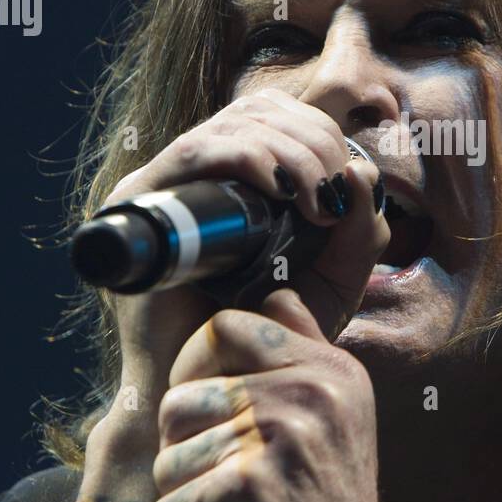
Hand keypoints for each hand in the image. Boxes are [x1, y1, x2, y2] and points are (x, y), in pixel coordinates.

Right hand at [64, 88, 387, 501]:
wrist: (217, 391)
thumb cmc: (271, 337)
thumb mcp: (337, 278)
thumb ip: (361, 229)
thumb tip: (362, 168)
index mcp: (235, 180)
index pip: (275, 115)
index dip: (320, 132)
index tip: (346, 185)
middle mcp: (195, 175)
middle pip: (258, 111)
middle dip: (313, 141)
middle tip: (333, 197)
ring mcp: (162, 187)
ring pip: (233, 125)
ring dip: (291, 152)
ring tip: (316, 202)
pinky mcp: (139, 208)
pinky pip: (195, 153)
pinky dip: (249, 158)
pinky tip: (282, 190)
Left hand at [148, 287, 383, 501]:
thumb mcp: (336, 415)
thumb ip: (303, 351)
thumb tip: (276, 293)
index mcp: (330, 370)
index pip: (225, 326)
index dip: (195, 363)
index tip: (208, 406)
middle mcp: (312, 394)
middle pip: (182, 396)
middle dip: (187, 448)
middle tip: (233, 480)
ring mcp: (281, 437)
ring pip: (168, 454)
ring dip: (188, 496)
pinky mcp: (246, 489)